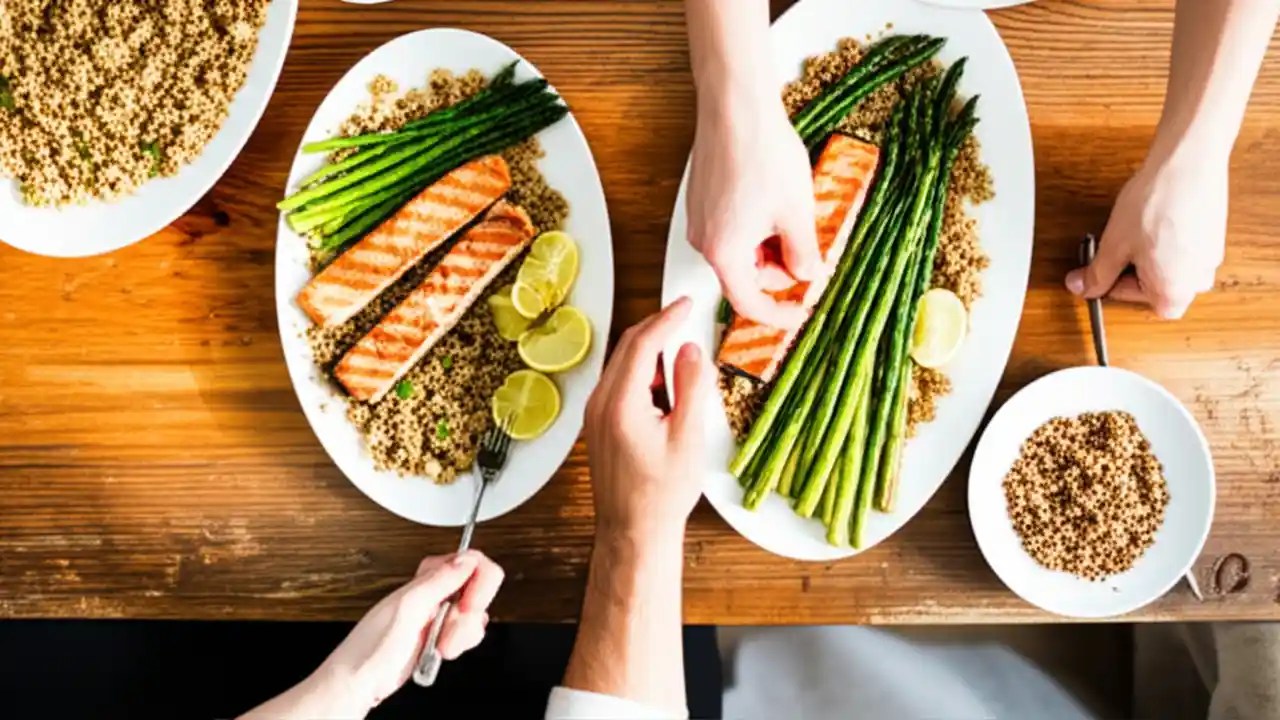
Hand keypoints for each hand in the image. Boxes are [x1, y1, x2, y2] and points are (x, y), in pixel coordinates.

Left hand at [315, 550, 503, 711]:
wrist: (359, 683)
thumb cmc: (370, 650)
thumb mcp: (407, 609)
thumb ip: (438, 581)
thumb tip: (467, 559)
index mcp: (425, 579)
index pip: (469, 562)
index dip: (479, 581)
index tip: (470, 604)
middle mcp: (433, 594)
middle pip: (477, 590)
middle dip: (470, 615)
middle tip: (451, 628)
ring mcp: (438, 616)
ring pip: (475, 615)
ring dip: (463, 634)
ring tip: (441, 645)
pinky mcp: (439, 636)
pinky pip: (466, 634)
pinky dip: (460, 645)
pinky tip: (442, 651)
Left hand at [585, 297, 716, 541]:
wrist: (633, 532)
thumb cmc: (661, 494)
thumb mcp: (687, 438)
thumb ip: (690, 388)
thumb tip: (691, 350)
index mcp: (621, 404)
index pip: (642, 343)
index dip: (667, 318)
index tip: (685, 304)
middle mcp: (600, 404)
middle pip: (627, 348)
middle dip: (657, 330)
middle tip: (686, 320)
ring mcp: (594, 415)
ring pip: (622, 365)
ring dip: (650, 355)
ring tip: (682, 367)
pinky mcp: (597, 425)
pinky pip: (618, 385)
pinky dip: (642, 376)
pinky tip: (664, 393)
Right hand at [687, 87, 817, 328]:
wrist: (735, 106)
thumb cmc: (762, 154)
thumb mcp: (798, 213)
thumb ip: (804, 254)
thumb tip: (808, 275)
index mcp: (724, 252)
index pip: (748, 303)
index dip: (777, 314)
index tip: (799, 313)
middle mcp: (703, 240)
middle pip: (745, 275)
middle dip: (779, 269)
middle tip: (810, 248)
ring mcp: (699, 218)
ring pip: (740, 250)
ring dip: (769, 244)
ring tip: (793, 213)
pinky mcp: (702, 198)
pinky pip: (731, 227)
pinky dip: (756, 226)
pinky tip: (775, 199)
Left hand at [1066, 154, 1226, 318]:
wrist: (1187, 162)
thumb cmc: (1157, 203)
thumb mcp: (1114, 245)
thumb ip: (1097, 274)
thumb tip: (1082, 288)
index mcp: (1175, 290)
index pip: (1139, 305)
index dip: (1117, 288)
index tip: (1102, 271)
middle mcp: (1198, 279)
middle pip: (1158, 289)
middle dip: (1133, 271)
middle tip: (1117, 248)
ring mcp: (1210, 256)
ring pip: (1171, 268)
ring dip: (1150, 256)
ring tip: (1136, 231)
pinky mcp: (1214, 235)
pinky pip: (1185, 249)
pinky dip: (1167, 241)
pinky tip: (1154, 220)